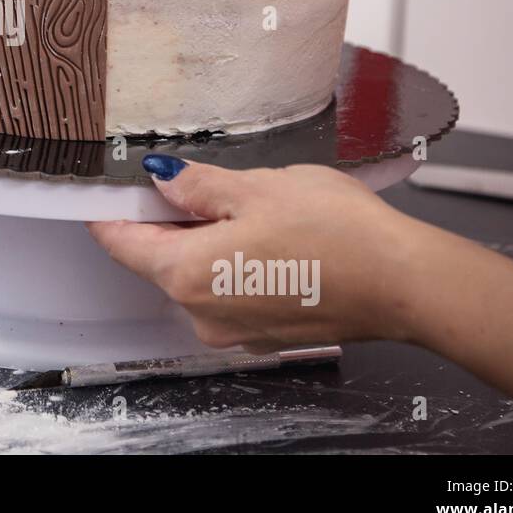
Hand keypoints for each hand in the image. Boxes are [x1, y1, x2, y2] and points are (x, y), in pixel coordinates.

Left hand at [88, 158, 430, 351]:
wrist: (402, 282)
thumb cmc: (336, 234)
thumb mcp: (255, 187)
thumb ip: (197, 186)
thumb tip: (160, 179)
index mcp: (185, 275)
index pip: (120, 243)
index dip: (112, 211)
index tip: (110, 188)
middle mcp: (201, 314)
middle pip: (158, 260)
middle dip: (169, 221)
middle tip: (195, 181)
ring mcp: (233, 330)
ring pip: (197, 276)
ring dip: (208, 241)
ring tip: (249, 206)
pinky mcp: (264, 333)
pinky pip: (230, 293)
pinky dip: (236, 265)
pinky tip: (270, 238)